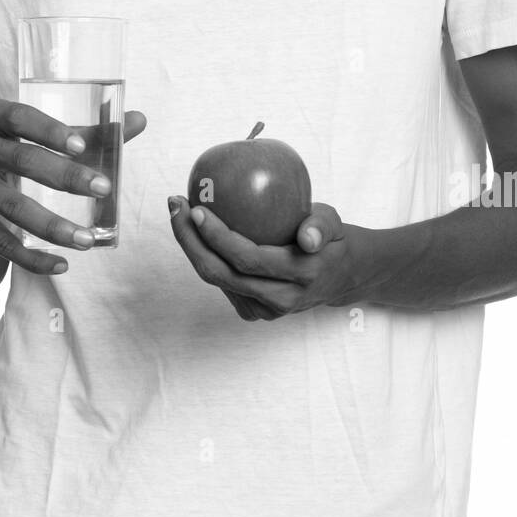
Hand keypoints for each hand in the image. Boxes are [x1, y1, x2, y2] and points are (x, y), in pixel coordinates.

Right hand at [0, 97, 145, 274]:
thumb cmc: (20, 158)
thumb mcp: (47, 142)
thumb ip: (91, 132)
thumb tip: (138, 119)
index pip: (19, 116)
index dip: (49, 130)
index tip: (83, 145)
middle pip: (20, 160)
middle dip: (65, 177)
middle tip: (103, 190)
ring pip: (11, 205)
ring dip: (52, 226)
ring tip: (87, 241)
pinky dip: (31, 257)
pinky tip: (60, 265)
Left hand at [167, 195, 354, 319]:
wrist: (340, 277)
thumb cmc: (330, 240)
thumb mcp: (333, 223)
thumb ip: (321, 226)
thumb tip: (307, 237)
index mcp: (300, 276)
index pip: (248, 259)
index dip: (217, 237)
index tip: (196, 209)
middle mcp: (280, 299)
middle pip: (221, 273)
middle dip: (190, 240)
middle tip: (176, 206)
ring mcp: (265, 310)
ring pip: (216, 280)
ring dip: (191, 246)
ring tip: (179, 211)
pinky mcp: (253, 310)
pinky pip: (221, 282)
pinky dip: (204, 255)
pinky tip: (193, 229)